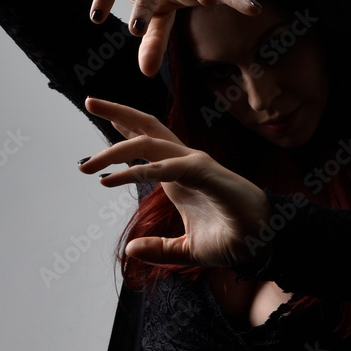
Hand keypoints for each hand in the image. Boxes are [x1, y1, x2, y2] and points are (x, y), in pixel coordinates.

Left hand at [79, 97, 270, 267]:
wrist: (262, 246)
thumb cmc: (231, 240)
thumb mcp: (185, 250)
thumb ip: (159, 249)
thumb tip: (131, 250)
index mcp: (179, 175)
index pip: (149, 142)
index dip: (126, 128)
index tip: (101, 119)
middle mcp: (185, 163)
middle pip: (148, 128)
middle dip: (118, 112)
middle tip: (89, 100)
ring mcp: (196, 166)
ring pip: (151, 144)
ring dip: (117, 148)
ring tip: (89, 163)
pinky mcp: (206, 175)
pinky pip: (167, 168)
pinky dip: (139, 172)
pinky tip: (113, 179)